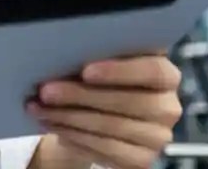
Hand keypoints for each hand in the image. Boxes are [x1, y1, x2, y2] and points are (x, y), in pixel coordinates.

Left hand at [26, 52, 181, 168]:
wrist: (98, 114)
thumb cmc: (100, 80)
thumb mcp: (102, 62)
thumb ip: (96, 54)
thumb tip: (63, 51)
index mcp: (165, 74)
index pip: (152, 70)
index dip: (119, 71)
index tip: (85, 71)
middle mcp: (168, 107)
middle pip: (127, 102)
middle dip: (80, 95)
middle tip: (46, 91)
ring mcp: (157, 137)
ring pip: (110, 128)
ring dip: (68, 117)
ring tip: (39, 108)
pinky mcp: (141, 160)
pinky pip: (105, 149)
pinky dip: (73, 136)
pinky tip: (52, 124)